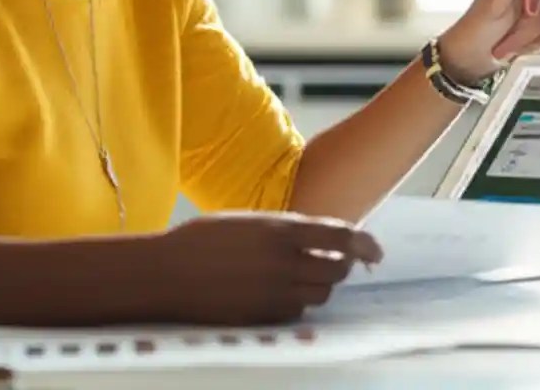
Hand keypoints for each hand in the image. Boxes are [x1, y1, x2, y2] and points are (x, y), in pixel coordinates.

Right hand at [149, 212, 382, 325]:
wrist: (164, 275)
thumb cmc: (204, 242)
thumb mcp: (251, 222)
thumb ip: (290, 230)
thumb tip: (327, 238)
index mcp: (282, 231)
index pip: (342, 238)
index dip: (365, 244)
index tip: (375, 251)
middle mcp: (284, 262)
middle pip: (337, 270)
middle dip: (340, 267)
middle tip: (334, 264)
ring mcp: (274, 293)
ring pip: (320, 295)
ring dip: (319, 287)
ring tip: (300, 277)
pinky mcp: (263, 317)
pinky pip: (296, 313)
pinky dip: (296, 304)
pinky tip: (279, 293)